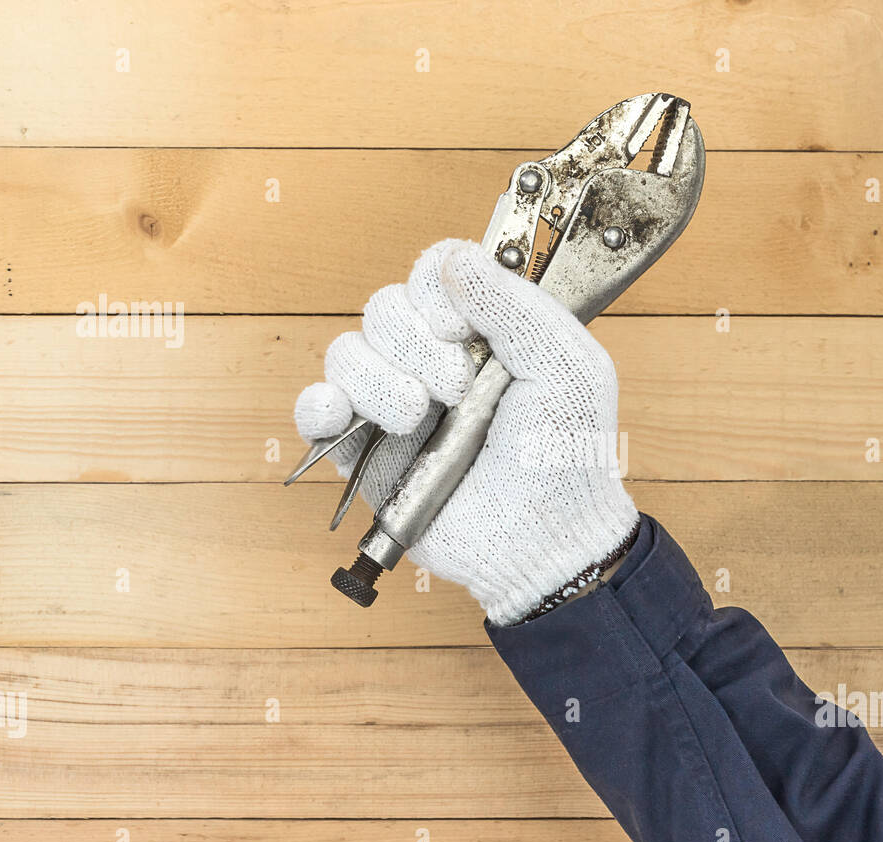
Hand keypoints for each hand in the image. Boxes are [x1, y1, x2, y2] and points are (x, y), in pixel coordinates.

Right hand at [294, 239, 638, 624]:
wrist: (544, 538)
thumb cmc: (566, 454)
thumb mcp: (565, 365)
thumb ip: (514, 304)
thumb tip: (454, 262)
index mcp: (481, 332)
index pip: (432, 273)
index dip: (436, 291)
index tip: (465, 331)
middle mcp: (433, 362)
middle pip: (385, 308)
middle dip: (417, 345)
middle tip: (459, 389)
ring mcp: (397, 406)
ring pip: (347, 351)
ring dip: (380, 381)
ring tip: (420, 418)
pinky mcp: (366, 453)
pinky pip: (316, 411)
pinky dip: (320, 406)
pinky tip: (346, 415)